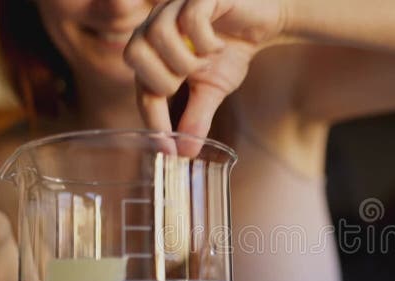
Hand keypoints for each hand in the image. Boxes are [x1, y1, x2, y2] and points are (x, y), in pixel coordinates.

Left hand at [124, 0, 285, 152]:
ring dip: (185, 60)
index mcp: (154, 53)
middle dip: (164, 79)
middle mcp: (157, 27)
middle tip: (188, 82)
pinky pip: (190, 18)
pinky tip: (217, 46)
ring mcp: (175, 8)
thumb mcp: (212, 90)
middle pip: (133, 54)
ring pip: (158, 34)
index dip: (154, 121)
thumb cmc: (230, 51)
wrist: (262, 21)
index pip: (142, 89)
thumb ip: (196, 117)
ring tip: (205, 62)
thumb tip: (187, 152)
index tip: (170, 151)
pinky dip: (205, 40)